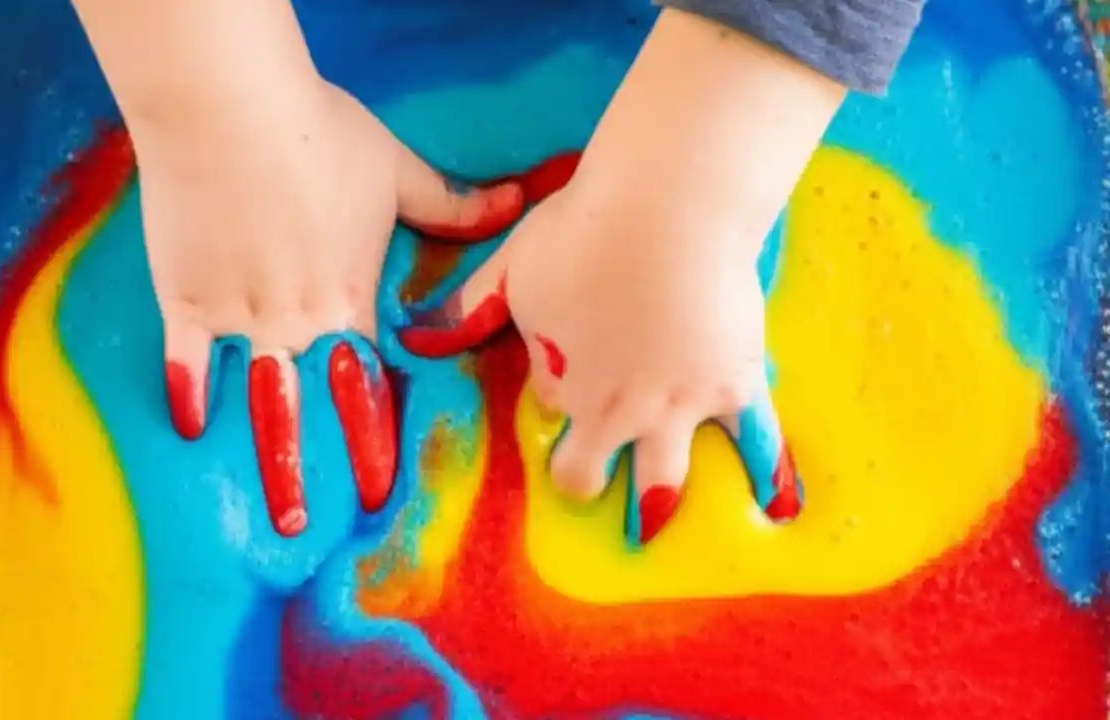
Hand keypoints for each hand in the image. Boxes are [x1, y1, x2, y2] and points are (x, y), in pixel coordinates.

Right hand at [133, 79, 521, 536]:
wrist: (229, 111)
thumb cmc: (317, 134)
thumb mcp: (396, 170)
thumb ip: (450, 204)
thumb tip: (514, 200)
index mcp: (351, 300)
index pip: (371, 383)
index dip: (380, 435)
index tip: (388, 486)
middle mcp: (300, 323)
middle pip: (319, 410)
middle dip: (332, 470)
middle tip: (339, 520)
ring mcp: (241, 317)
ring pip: (258, 403)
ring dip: (270, 462)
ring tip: (278, 514)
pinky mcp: (187, 299)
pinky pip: (187, 360)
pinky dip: (189, 392)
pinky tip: (191, 428)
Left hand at [398, 8, 844, 543]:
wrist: (667, 210)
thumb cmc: (583, 229)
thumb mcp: (512, 268)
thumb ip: (469, 310)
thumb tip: (415, 335)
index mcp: (560, 384)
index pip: (550, 412)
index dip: (557, 395)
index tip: (568, 376)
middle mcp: (614, 412)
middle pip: (588, 473)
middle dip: (584, 478)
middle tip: (589, 478)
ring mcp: (677, 406)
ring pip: (663, 480)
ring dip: (656, 499)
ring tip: (654, 518)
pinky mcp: (733, 387)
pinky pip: (756, 442)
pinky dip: (764, 474)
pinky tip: (775, 505)